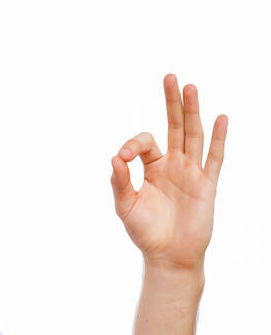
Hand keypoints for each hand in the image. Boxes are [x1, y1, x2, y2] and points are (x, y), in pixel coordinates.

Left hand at [110, 75, 226, 272]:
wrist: (169, 257)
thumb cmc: (145, 233)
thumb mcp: (125, 207)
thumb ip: (120, 182)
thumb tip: (114, 157)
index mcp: (152, 168)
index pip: (145, 142)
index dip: (133, 144)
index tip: (123, 156)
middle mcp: (173, 165)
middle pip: (174, 126)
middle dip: (171, 103)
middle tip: (169, 77)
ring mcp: (191, 173)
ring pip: (193, 135)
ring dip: (192, 112)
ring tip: (189, 87)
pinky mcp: (206, 185)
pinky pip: (214, 158)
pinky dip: (218, 139)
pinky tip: (220, 118)